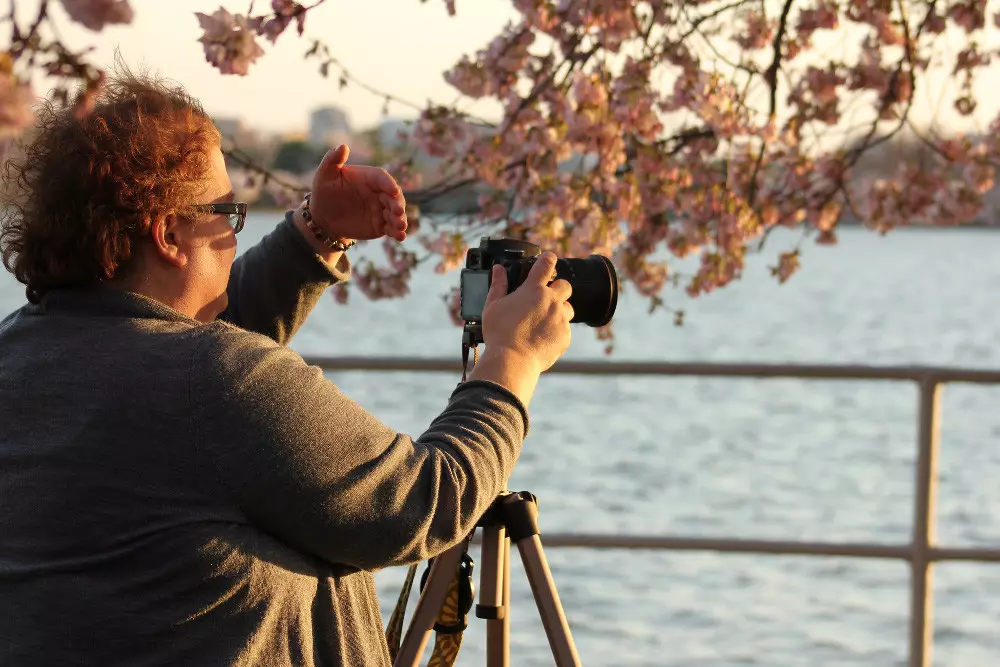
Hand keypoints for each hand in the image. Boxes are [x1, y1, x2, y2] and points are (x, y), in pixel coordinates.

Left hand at [308, 144, 407, 242]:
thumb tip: (343, 146)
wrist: (323, 218)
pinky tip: (400, 237)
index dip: (389, 184)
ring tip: (400, 226)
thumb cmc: (324, 193)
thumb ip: (332, 160)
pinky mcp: (381, 225)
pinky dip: (398, 232)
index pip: (382, 178)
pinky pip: (392, 228)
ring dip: (401, 219)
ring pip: (396, 213)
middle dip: (398, 204)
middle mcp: (378, 193)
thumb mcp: (324, 175)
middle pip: (394, 196)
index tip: (393, 191)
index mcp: (368, 178)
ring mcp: (381, 209)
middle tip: (398, 211)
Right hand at [480, 252, 572, 373]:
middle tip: (545, 298)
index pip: (547, 264)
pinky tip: (543, 337)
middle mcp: (552, 301)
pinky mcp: (565, 336)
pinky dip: (557, 331)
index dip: (549, 259)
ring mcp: (561, 319)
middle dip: (557, 288)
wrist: (513, 360)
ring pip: (569, 308)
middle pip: (565, 286)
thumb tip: (499, 269)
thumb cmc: (500, 333)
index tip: (549, 259)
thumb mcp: (493, 306)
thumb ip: (498, 285)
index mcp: (533, 290)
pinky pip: (566, 329)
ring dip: (560, 310)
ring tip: (544, 320)